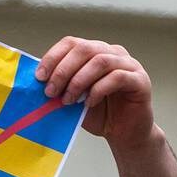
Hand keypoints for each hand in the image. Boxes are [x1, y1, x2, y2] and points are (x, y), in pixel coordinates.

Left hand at [35, 37, 154, 148]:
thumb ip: (60, 86)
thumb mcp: (73, 98)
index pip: (72, 43)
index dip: (53, 57)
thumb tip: (36, 82)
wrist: (124, 134)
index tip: (39, 77)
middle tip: (50, 92)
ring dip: (79, 81)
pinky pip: (117, 77)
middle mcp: (114, 53)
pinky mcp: (140, 80)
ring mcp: (129, 65)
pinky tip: (89, 103)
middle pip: (85, 49)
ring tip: (68, 100)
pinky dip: (98, 90)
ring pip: (100, 62)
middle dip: (63, 70)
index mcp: (96, 52)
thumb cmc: (98, 114)